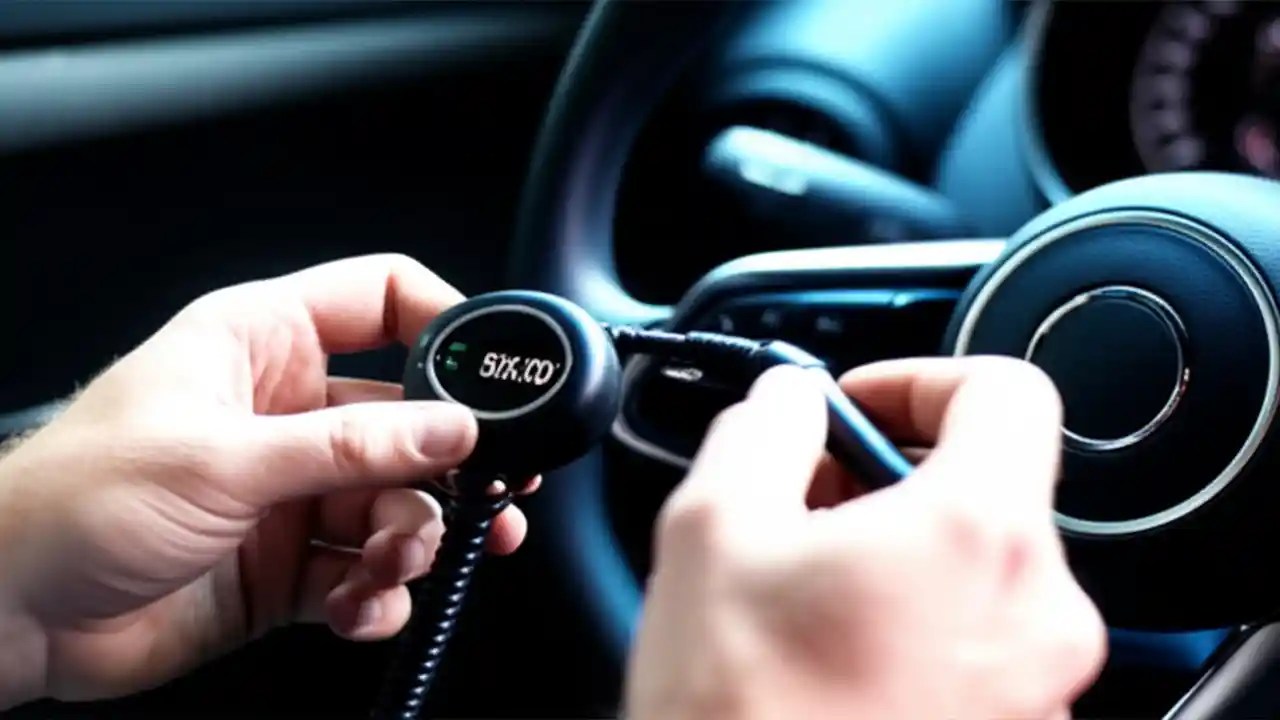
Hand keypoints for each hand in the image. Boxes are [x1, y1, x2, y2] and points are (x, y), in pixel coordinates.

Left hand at [0, 254, 533, 706]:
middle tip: (488, 499)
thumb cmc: (71, 501)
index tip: (493, 373)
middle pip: (410, 421)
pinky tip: (358, 608)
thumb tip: (448, 430)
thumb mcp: (224, 458)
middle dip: (449, 466)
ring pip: (398, 506)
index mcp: (263, 345)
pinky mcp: (289, 566)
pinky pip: (364, 576)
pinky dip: (376, 598)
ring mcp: (292, 493)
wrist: (9, 614)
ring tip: (393, 565)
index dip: (445, 323)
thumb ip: (350, 446)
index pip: (380, 299)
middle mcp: (287, 414)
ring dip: (412, 542)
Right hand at [626, 358, 1106, 719]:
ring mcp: (1036, 680)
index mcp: (977, 535)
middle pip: (987, 481)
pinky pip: (978, 633)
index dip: (916, 376)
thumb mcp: (711, 531)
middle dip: (887, 474)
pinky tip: (832, 646)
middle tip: (804, 502)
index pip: (1002, 388)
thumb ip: (760, 427)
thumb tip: (789, 399)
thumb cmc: (741, 717)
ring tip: (804, 587)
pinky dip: (914, 613)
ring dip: (896, 547)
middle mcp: (1036, 609)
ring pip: (977, 562)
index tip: (854, 405)